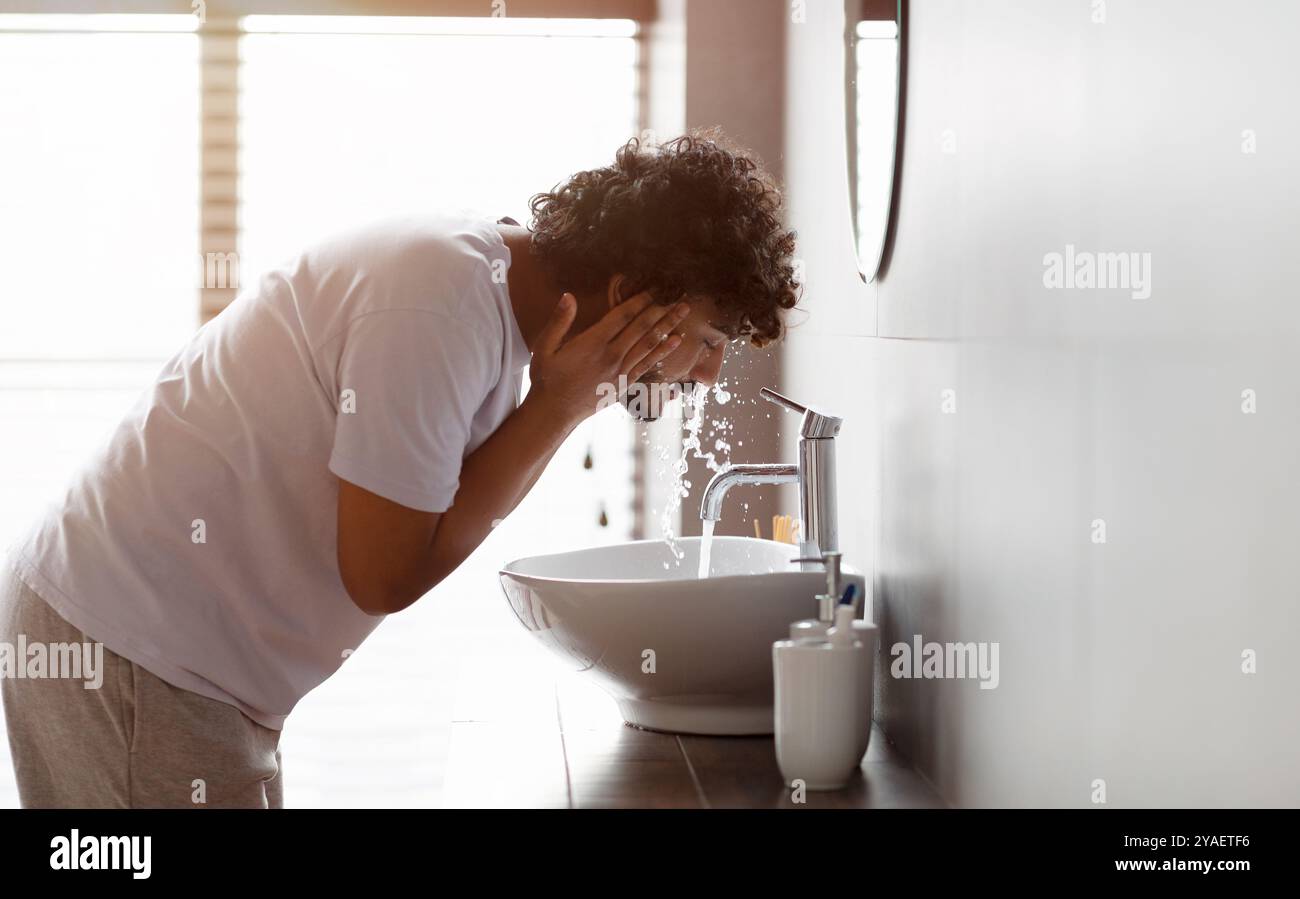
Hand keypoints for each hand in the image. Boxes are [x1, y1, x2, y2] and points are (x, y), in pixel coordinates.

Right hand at [527, 291, 689, 426]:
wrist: (554, 412)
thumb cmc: (547, 379)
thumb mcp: (544, 347)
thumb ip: (559, 321)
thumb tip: (569, 296)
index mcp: (593, 343)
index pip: (622, 316)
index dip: (639, 300)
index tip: (653, 288)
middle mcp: (611, 356)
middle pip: (642, 327)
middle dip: (661, 309)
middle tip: (680, 294)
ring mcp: (620, 371)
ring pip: (649, 343)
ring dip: (668, 325)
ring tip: (684, 311)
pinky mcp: (624, 384)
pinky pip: (648, 364)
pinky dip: (663, 351)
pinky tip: (676, 341)